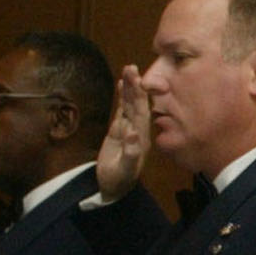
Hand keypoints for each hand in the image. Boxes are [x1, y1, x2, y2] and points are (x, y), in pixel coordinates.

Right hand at [96, 67, 149, 199]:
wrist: (113, 187)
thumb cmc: (119, 180)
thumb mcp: (123, 169)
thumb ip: (130, 152)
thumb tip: (132, 133)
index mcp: (142, 136)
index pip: (141, 111)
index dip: (139, 96)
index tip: (138, 80)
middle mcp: (138, 129)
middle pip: (137, 103)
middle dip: (135, 85)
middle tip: (131, 67)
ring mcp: (129, 128)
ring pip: (129, 104)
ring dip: (129, 87)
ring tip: (128, 69)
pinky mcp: (119, 130)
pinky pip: (121, 109)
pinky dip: (122, 96)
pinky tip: (121, 84)